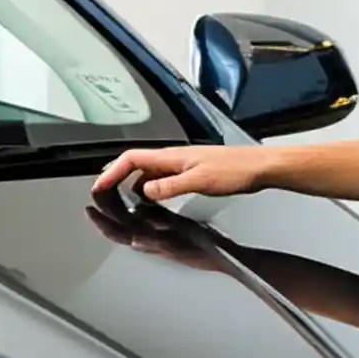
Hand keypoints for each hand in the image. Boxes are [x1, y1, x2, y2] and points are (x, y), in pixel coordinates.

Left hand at [85, 185, 235, 272]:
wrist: (228, 259)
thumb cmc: (210, 251)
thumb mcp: (185, 243)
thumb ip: (159, 242)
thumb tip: (135, 241)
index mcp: (154, 243)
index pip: (120, 234)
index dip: (103, 223)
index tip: (89, 210)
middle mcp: (154, 243)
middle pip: (121, 231)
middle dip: (105, 217)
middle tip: (93, 202)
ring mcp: (161, 242)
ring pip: (131, 229)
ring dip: (117, 216)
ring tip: (108, 200)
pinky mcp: (170, 239)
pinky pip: (146, 227)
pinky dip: (135, 217)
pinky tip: (138, 209)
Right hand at [92, 145, 271, 200]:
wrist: (259, 167)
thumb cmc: (235, 170)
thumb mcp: (199, 181)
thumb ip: (170, 186)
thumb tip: (144, 191)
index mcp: (172, 156)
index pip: (131, 159)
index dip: (111, 172)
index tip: (99, 186)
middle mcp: (174, 158)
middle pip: (135, 164)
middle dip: (116, 177)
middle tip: (104, 194)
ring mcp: (182, 164)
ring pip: (148, 172)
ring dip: (132, 184)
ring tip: (122, 200)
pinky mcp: (191, 172)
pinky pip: (162, 178)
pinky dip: (150, 188)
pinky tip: (152, 200)